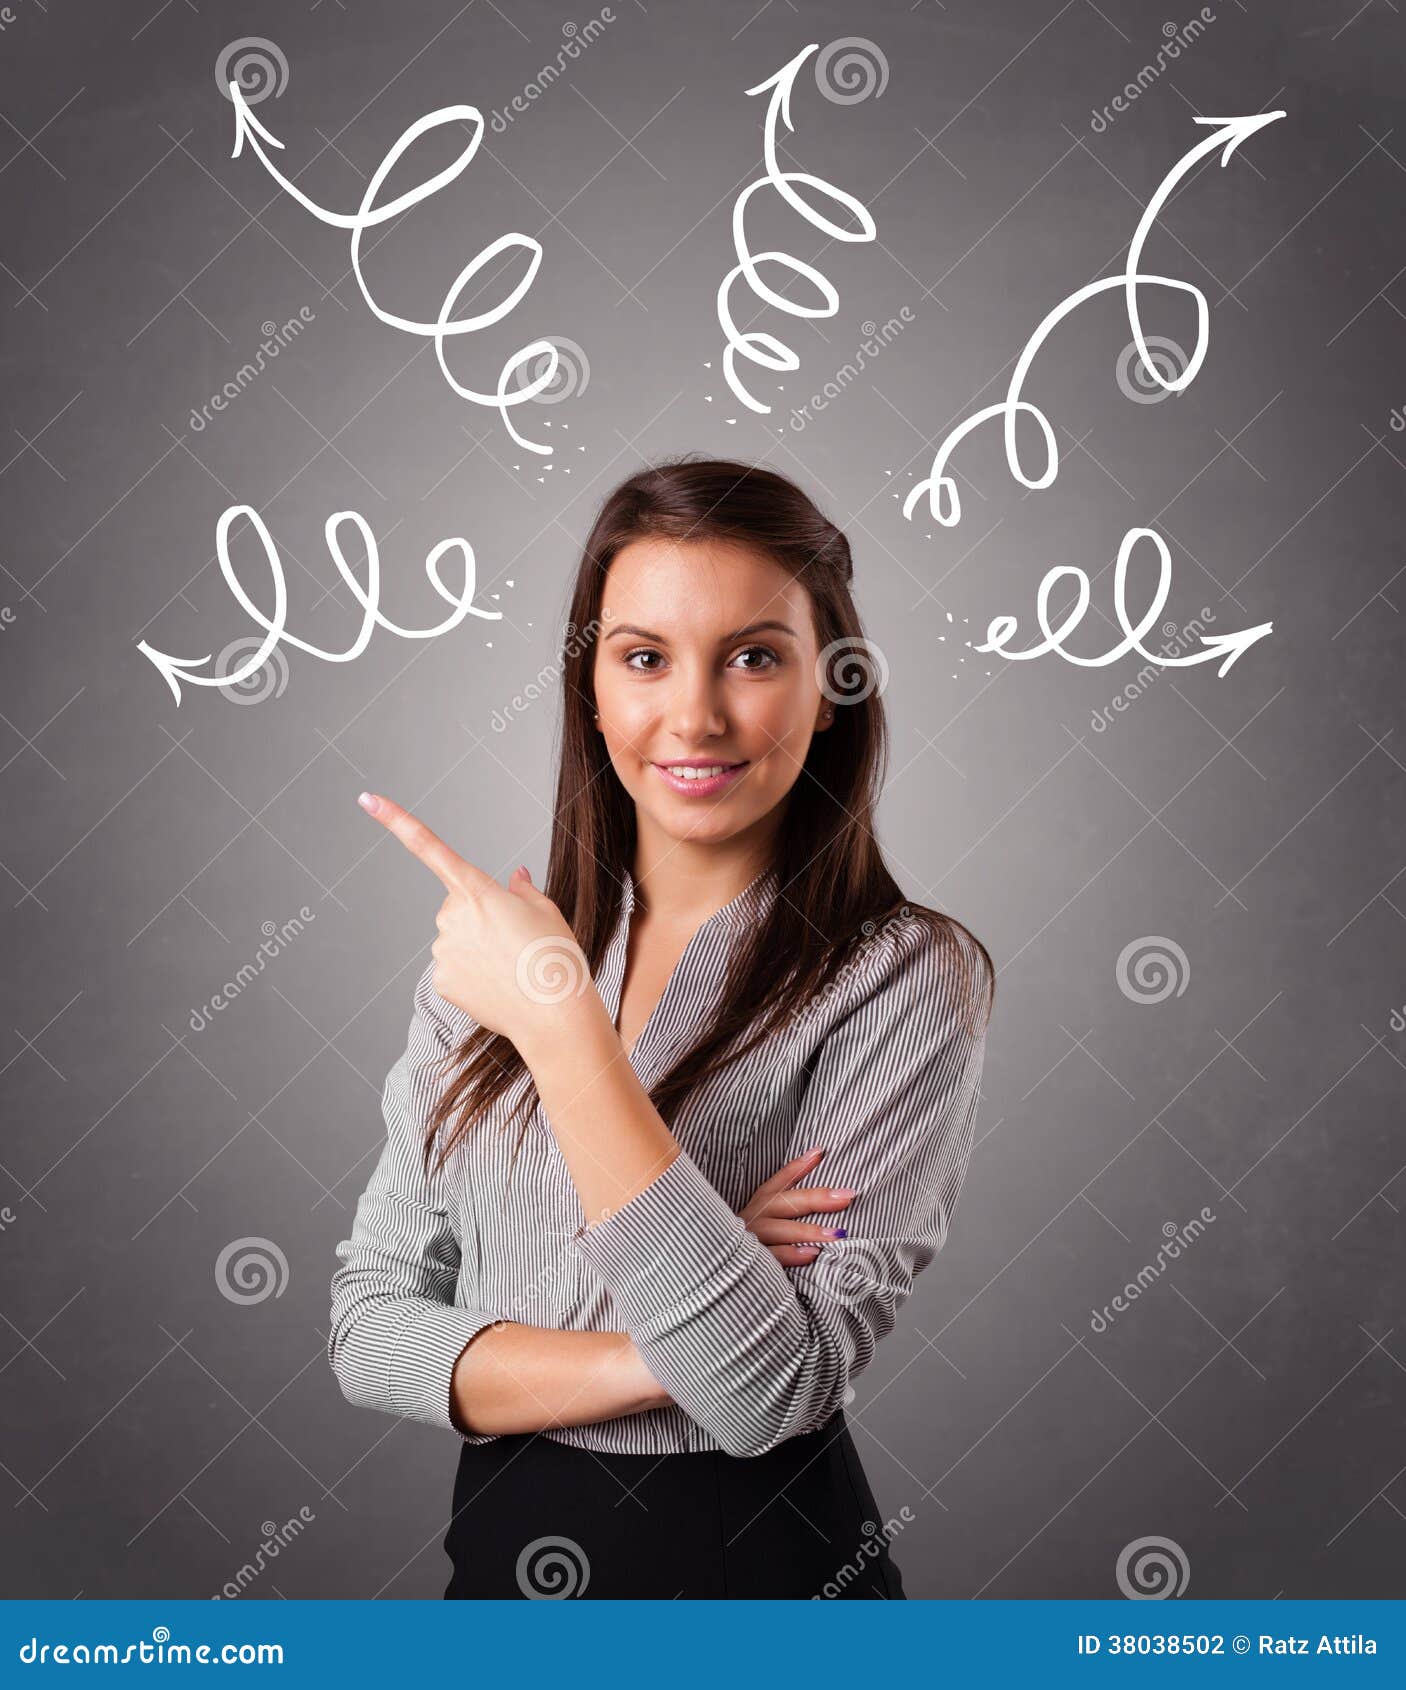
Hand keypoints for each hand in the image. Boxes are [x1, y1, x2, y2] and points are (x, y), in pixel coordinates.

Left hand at [357, 791, 601, 1050]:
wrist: (554, 1017)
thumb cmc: (556, 958)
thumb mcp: (548, 912)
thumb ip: (523, 891)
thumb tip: (514, 878)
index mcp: (477, 890)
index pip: (430, 847)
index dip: (396, 820)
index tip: (368, 799)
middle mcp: (451, 917)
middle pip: (458, 905)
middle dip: (480, 914)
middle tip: (515, 938)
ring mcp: (442, 951)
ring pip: (455, 938)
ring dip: (477, 945)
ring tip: (511, 965)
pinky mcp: (441, 981)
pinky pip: (453, 968)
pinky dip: (472, 974)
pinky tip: (497, 984)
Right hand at [740, 1148, 856, 1266]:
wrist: (721, 1271)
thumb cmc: (756, 1240)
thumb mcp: (768, 1216)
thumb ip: (792, 1198)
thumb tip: (818, 1163)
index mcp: (759, 1204)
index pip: (779, 1181)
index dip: (798, 1166)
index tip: (821, 1152)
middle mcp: (754, 1217)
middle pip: (784, 1203)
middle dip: (816, 1198)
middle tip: (847, 1196)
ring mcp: (750, 1239)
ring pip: (778, 1230)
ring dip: (807, 1231)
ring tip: (836, 1233)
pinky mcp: (749, 1262)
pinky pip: (772, 1257)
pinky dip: (791, 1255)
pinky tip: (812, 1254)